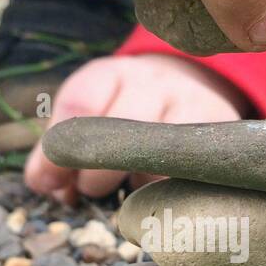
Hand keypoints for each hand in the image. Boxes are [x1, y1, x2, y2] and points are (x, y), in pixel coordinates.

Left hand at [24, 54, 245, 201]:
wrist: (194, 82)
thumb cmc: (127, 109)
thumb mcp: (90, 116)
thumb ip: (58, 153)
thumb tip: (44, 186)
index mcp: (109, 75)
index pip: (80, 105)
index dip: (58, 151)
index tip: (49, 183)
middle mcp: (151, 82)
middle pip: (119, 129)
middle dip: (96, 172)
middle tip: (89, 190)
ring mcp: (190, 102)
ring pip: (159, 151)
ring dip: (136, 181)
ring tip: (129, 190)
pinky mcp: (221, 127)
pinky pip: (192, 165)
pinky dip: (172, 185)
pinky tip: (163, 188)